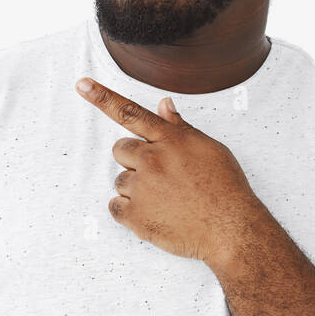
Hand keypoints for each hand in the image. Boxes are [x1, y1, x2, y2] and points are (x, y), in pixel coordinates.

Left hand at [75, 76, 264, 263]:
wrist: (231, 230)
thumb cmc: (225, 189)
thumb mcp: (209, 149)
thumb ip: (180, 128)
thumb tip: (163, 104)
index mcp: (171, 140)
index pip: (131, 113)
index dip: (103, 97)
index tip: (82, 85)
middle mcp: (153, 160)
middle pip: (120, 150)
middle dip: (133, 160)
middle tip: (159, 176)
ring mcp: (142, 188)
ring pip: (120, 181)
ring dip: (136, 190)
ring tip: (165, 200)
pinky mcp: (135, 216)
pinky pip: (115, 207)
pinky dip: (129, 213)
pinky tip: (154, 215)